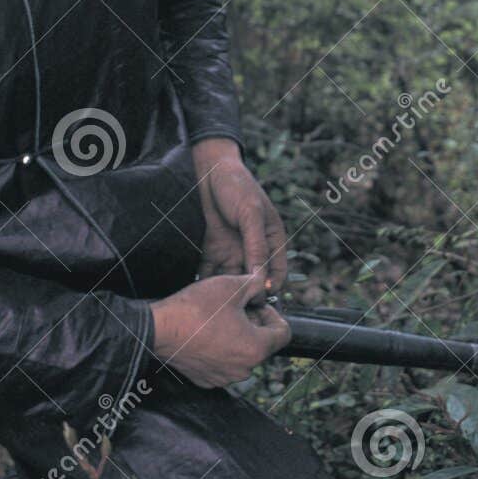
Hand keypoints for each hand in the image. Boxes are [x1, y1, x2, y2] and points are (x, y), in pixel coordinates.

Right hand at [151, 270, 289, 387]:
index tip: (255, 304)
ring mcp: (224, 378)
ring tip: (219, 319)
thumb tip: (263, 286)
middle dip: (254, 324)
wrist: (158, 329)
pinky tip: (206, 333)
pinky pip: (223, 363)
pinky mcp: (206, 380)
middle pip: (262, 344)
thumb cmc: (195, 308)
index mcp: (256, 348)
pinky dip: (220, 349)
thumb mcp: (231, 286)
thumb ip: (256, 284)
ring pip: (242, 354)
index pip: (283, 333)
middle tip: (235, 307)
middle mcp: (244, 369)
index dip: (272, 313)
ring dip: (237, 337)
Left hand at [193, 138, 287, 294]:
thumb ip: (256, 245)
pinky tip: (200, 292)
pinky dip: (206, 281)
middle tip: (236, 308)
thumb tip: (261, 277)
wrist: (210, 170)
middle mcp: (254, 248)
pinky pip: (211, 270)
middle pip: (254, 279)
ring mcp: (234, 249)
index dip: (271, 287)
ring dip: (226, 290)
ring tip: (216, 303)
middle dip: (246, 294)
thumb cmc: (237, 186)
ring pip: (232, 278)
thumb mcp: (250, 214)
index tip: (259, 299)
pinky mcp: (215, 248)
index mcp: (272, 239)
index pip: (278, 272)